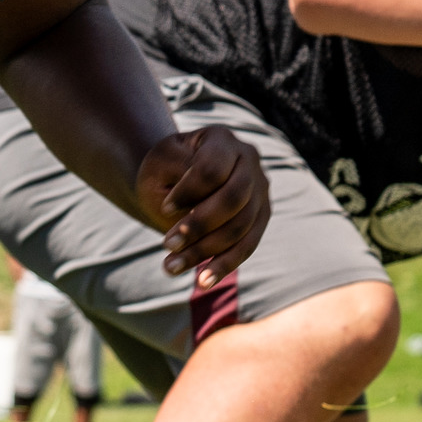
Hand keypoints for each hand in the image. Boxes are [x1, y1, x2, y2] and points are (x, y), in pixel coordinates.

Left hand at [134, 126, 271, 284]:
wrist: (173, 179)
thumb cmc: (163, 169)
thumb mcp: (161, 162)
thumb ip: (179, 173)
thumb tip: (196, 206)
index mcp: (222, 139)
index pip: (213, 168)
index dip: (190, 191)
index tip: (164, 208)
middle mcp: (249, 161)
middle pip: (233, 199)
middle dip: (199, 226)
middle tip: (166, 245)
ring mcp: (260, 190)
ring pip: (240, 228)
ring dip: (205, 252)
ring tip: (171, 267)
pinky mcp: (260, 218)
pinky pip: (247, 246)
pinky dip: (224, 266)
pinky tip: (202, 282)